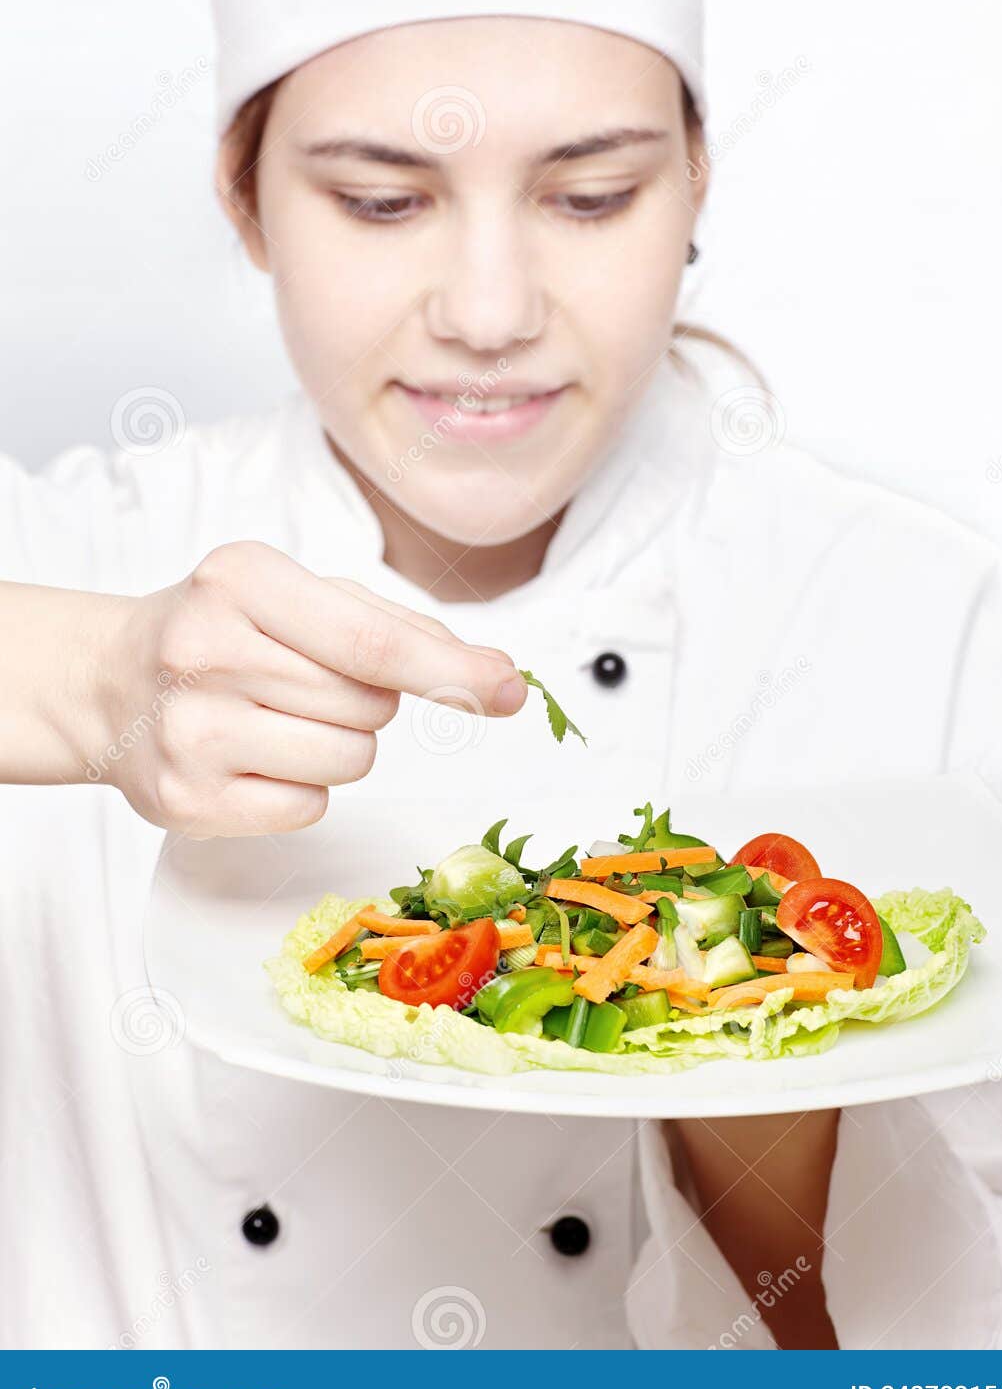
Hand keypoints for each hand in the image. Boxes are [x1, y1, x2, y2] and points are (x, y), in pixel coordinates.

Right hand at [88, 540, 526, 834]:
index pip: (373, 641)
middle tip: (305, 682)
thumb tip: (492, 674)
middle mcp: (206, 652)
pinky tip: (255, 757)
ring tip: (277, 717)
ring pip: (350, 759)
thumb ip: (394, 625)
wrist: (106, 682)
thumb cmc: (225, 631)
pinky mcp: (187, 801)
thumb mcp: (298, 595)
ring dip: (340, 745)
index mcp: (241, 581)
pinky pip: (310, 807)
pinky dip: (303, 788)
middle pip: (370, 704)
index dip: (451, 670)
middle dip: (369, 699)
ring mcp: (191, 732)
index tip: (508, 688)